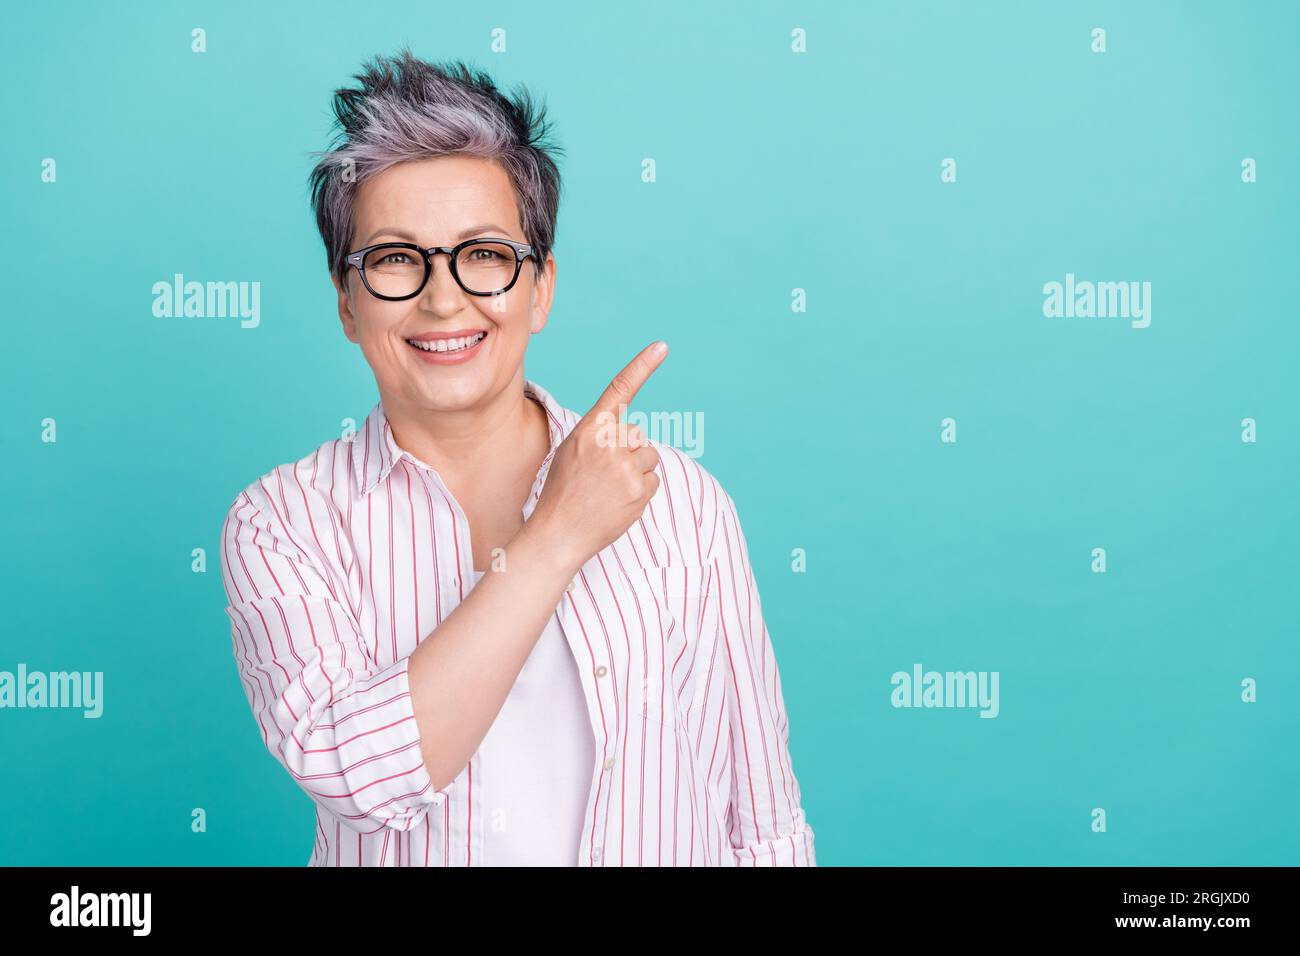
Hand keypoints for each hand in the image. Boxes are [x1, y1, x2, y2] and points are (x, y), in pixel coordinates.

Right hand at [528, 341, 667, 570]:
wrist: (558, 534)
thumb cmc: (563, 492)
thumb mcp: (571, 451)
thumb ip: (599, 436)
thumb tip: (633, 435)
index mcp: (589, 429)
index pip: (619, 390)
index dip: (642, 367)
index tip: (662, 347)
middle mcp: (609, 443)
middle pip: (638, 434)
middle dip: (628, 451)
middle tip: (604, 474)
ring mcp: (626, 467)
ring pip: (649, 456)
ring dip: (637, 470)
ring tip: (611, 489)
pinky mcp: (640, 490)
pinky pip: (654, 480)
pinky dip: (642, 490)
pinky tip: (619, 502)